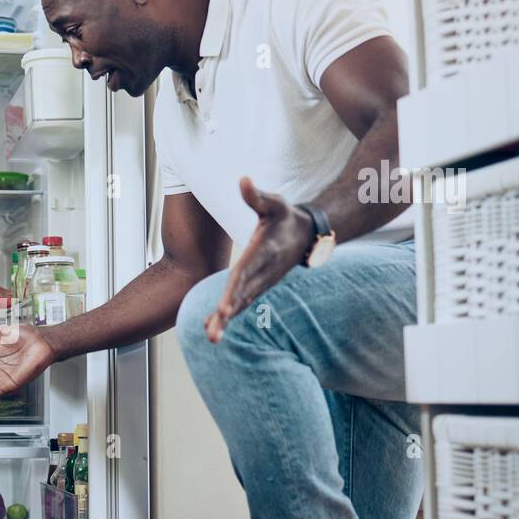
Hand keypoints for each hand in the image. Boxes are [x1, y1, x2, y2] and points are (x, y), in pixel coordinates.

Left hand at [203, 177, 313, 342]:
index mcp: (264, 252)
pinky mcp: (259, 286)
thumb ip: (257, 196)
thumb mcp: (274, 202)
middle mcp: (263, 271)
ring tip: (212, 338)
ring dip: (227, 320)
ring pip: (242, 302)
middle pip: (242, 294)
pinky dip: (229, 316)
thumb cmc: (285, 215)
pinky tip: (211, 329)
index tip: (225, 306)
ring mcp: (262, 281)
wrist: (308, 234)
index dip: (235, 289)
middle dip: (228, 312)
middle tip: (215, 331)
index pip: (246, 272)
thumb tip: (243, 180)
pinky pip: (242, 302)